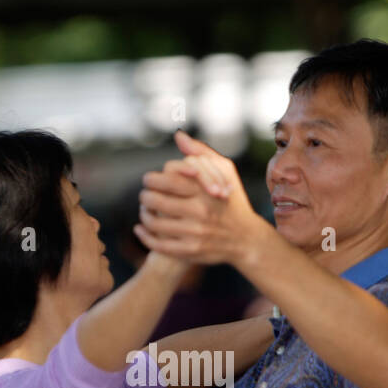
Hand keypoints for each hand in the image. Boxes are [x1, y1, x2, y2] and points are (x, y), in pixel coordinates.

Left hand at [135, 131, 267, 265]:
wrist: (246, 239)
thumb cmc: (233, 200)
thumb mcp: (225, 171)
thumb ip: (201, 152)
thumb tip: (178, 136)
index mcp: (204, 189)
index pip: (165, 179)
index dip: (152, 179)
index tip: (149, 181)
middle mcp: (199, 211)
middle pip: (155, 200)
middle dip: (144, 197)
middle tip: (144, 197)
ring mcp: (194, 232)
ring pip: (154, 222)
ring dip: (144, 216)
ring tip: (144, 212)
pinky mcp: (190, 251)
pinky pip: (158, 244)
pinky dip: (144, 236)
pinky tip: (140, 230)